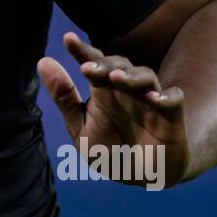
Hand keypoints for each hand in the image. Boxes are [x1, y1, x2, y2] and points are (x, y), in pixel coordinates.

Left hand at [36, 31, 188, 188]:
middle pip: (119, 65)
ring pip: (146, 76)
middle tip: (88, 68)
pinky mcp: (171, 117)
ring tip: (116, 78)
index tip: (67, 39)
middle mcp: (127, 91)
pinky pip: (174, 99)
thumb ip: (65, 98)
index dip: (82, 51)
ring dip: (131, 76)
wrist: (143, 178)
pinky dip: (166, 96)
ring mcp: (150, 102)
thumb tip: (43, 61)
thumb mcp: (81, 129)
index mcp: (103, 92)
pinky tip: (154, 99)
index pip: (93, 64)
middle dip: (105, 64)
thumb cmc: (110, 150)